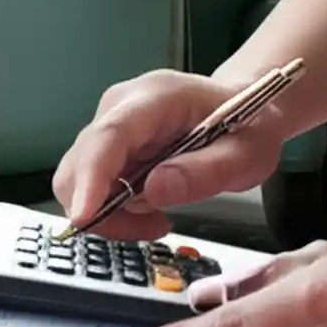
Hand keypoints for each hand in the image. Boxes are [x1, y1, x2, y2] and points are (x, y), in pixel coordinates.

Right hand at [52, 69, 289, 240]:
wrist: (240, 105)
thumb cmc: (248, 125)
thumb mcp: (249, 154)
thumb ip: (207, 171)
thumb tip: (154, 191)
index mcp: (154, 98)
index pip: (109, 137)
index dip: (91, 178)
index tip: (84, 218)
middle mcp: (118, 106)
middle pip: (80, 163)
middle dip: (101, 209)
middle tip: (153, 228)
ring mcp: (106, 124)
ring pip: (77, 179)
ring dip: (108, 212)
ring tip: (157, 219)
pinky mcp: (105, 145)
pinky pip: (90, 184)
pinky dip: (112, 208)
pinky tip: (148, 208)